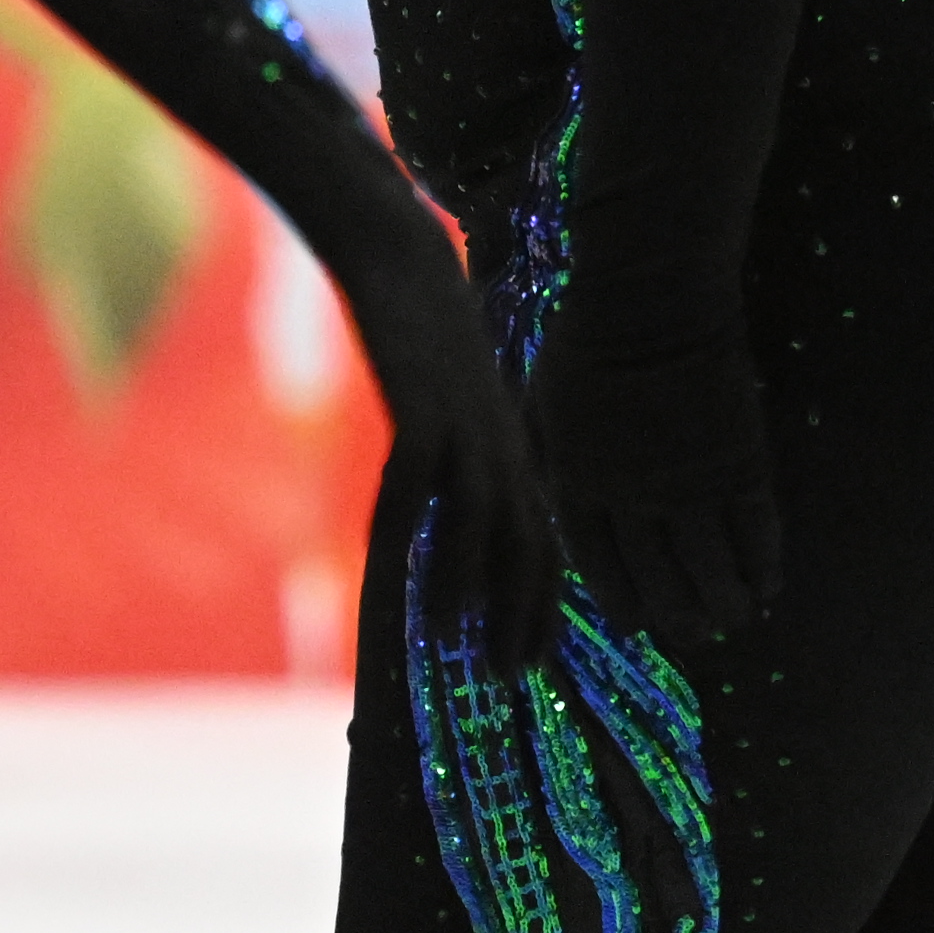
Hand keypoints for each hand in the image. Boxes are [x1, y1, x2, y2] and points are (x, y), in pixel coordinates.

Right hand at [343, 257, 567, 677]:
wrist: (402, 256)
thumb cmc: (426, 329)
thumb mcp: (458, 400)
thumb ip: (465, 453)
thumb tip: (452, 510)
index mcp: (515, 452)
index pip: (544, 547)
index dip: (541, 611)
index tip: (532, 666)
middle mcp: (501, 447)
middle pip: (527, 545)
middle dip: (519, 615)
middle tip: (507, 676)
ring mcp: (464, 427)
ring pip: (481, 520)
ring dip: (467, 585)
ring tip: (451, 639)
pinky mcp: (419, 405)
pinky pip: (416, 480)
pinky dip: (408, 527)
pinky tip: (389, 561)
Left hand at [530, 316, 783, 644]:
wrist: (651, 302)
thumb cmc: (585, 345)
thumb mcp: (539, 405)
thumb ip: (543, 458)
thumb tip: (536, 496)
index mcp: (577, 483)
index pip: (599, 565)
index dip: (622, 602)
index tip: (638, 626)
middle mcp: (631, 497)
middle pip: (658, 579)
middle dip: (678, 617)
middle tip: (694, 634)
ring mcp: (690, 483)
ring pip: (711, 567)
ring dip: (725, 603)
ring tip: (734, 621)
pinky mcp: (740, 464)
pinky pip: (756, 531)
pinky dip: (764, 564)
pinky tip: (768, 585)